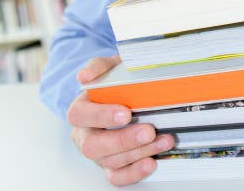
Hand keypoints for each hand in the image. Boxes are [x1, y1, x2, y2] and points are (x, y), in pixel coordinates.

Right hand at [67, 56, 174, 185]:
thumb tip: (84, 76)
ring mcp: (98, 153)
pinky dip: (134, 173)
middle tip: (149, 131)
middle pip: (93, 145)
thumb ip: (98, 67)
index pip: (81, 115)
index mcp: (80, 110)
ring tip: (163, 141)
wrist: (123, 95)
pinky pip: (117, 176)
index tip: (125, 113)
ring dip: (139, 153)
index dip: (102, 115)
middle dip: (123, 140)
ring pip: (110, 161)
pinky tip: (152, 163)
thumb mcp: (109, 68)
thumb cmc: (115, 83)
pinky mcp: (111, 166)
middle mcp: (84, 135)